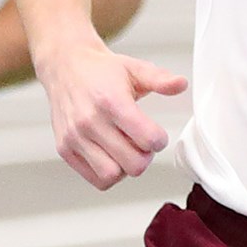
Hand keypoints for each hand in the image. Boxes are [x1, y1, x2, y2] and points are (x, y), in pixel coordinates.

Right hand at [37, 43, 186, 190]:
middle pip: (133, 163)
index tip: (156, 134)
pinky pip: (95, 179)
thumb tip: (181, 84)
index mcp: (111, 101)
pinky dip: (109, 174)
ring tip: (125, 150)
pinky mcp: (65, 149)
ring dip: (126, 167)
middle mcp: (90, 121)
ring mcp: (75, 137)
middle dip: (145, 156)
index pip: (147, 139)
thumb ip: (160, 79)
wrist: (65, 67)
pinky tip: (112, 156)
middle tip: (142, 143)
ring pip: (112, 175)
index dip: (159, 140)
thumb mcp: (134, 68)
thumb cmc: (100, 71)